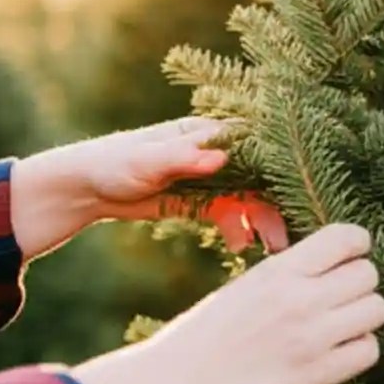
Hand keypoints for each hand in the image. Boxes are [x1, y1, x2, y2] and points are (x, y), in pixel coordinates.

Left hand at [10, 117, 288, 258]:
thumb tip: (220, 158)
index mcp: (204, 134)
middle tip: (283, 238)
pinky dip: (240, 230)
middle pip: (257, 178)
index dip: (277, 167)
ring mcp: (209, 179)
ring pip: (248, 199)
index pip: (253, 146)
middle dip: (274, 205)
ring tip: (271, 250)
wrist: (87, 187)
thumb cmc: (113, 162)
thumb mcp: (145, 160)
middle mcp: (213, 154)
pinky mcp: (200, 201)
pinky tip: (241, 246)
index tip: (296, 192)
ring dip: (262, 222)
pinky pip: (230, 215)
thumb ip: (181, 159)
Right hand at [70, 224, 383, 383]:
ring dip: (362, 318)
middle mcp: (300, 299)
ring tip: (338, 327)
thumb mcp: (244, 287)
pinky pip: (369, 351)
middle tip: (340, 299)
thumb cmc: (202, 336)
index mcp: (278, 270)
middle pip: (369, 274)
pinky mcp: (318, 376)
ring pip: (376, 310)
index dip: (356, 246)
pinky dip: (358, 351)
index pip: (348, 238)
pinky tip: (335, 354)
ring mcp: (312, 338)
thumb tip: (331, 268)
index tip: (348, 258)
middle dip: (359, 284)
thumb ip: (288, 275)